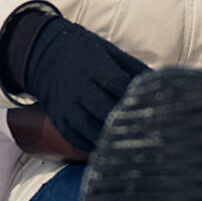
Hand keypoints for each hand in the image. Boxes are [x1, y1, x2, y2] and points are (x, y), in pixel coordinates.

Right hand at [15, 15, 148, 152]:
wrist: (41, 52)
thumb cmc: (83, 51)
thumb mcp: (108, 51)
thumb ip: (133, 68)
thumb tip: (160, 82)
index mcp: (95, 67)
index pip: (120, 86)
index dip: (137, 99)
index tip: (157, 111)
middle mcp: (79, 87)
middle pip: (106, 110)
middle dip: (126, 122)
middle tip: (148, 135)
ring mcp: (66, 104)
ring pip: (90, 128)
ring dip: (109, 138)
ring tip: (130, 146)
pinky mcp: (58, 117)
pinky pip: (74, 137)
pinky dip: (91, 145)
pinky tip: (107, 149)